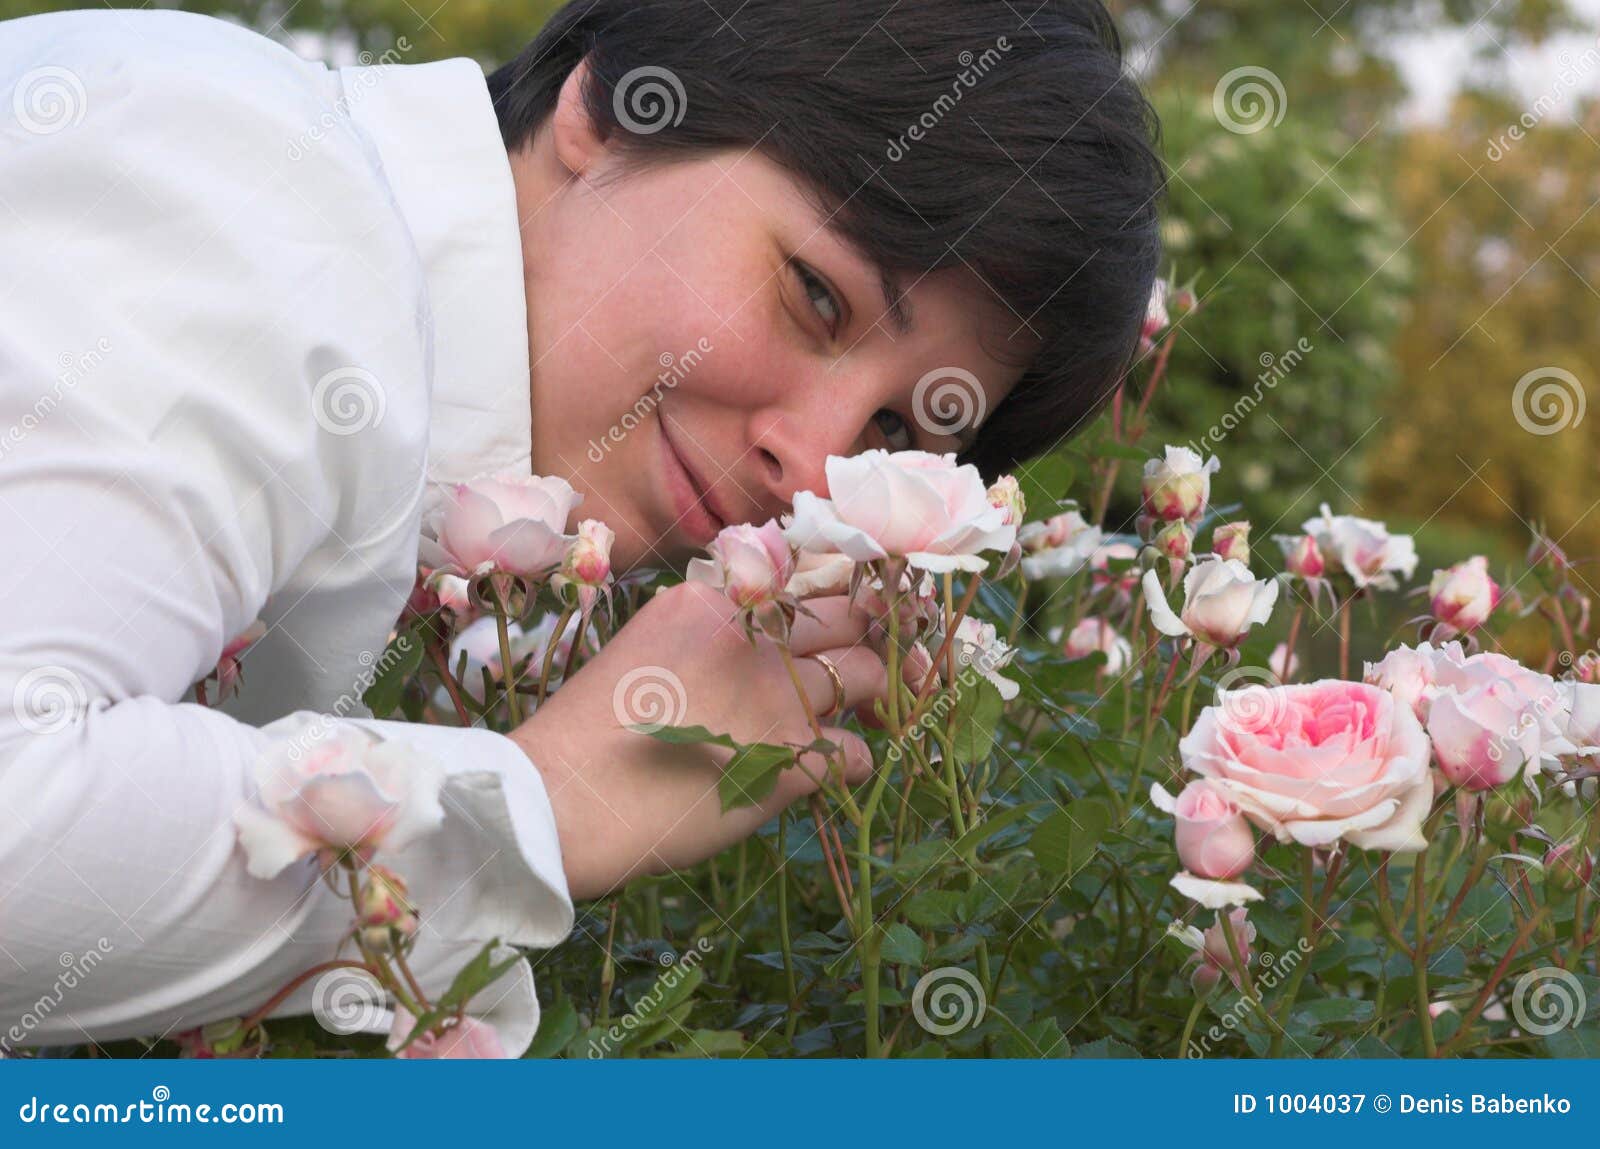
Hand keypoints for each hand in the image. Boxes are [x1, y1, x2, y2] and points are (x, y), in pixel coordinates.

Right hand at [509, 582, 890, 899]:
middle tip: (881, 662)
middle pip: (848, 618)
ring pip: (866, 677)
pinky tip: (832, 771)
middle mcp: (753, 636)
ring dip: (875, 697)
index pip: (801, 580)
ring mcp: (777, 695)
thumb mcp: (644, 650)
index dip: (835, 600)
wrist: (561, 801)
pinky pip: (857, 752)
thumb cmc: (586, 737)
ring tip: (868, 716)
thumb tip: (757, 649)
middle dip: (871, 638)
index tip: (848, 618)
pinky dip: (855, 761)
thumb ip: (707, 638)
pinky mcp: (791, 758)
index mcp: (711, 601)